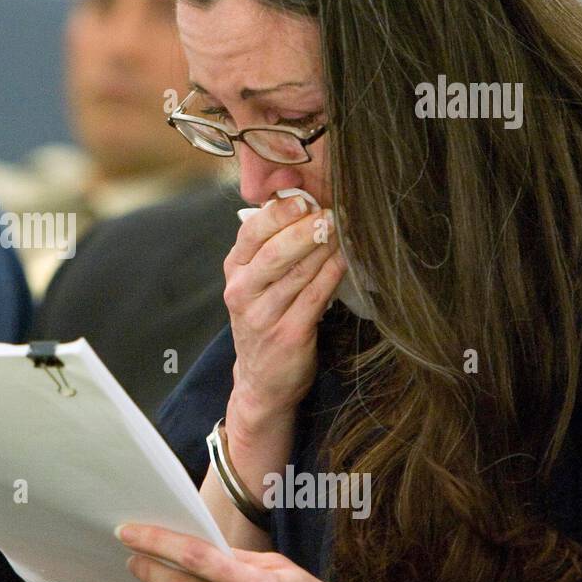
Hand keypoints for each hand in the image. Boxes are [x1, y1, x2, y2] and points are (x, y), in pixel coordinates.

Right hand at [225, 195, 345, 418]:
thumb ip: (270, 250)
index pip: (250, 234)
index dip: (278, 214)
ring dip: (325, 248)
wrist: (261, 381)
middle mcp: (243, 293)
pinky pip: (315, 296)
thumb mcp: (254, 285)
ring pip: (298, 272)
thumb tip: (304, 206)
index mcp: (234, 273)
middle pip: (274, 253)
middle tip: (330, 214)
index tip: (303, 200)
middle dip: (305, 229)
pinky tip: (347, 259)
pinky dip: (333, 273)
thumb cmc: (264, 323)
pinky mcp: (288, 335)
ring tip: (345, 230)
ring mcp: (263, 316)